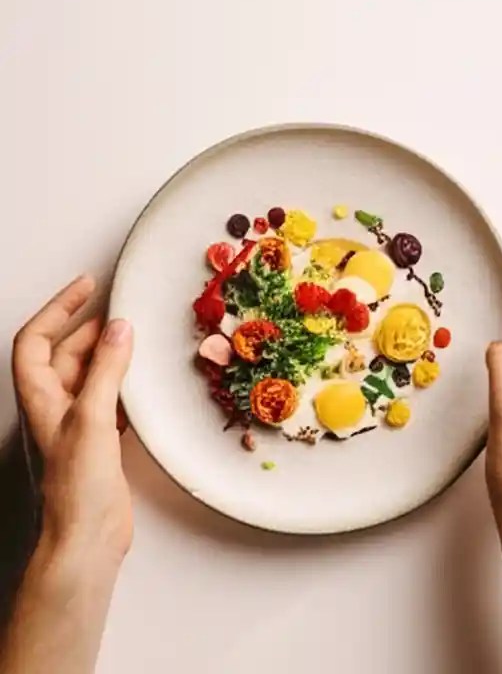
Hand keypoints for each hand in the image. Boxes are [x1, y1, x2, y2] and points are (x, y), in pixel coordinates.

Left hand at [12, 276, 133, 563]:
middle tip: (120, 307)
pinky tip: (141, 381)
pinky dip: (123, 382)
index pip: (37, 340)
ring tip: (135, 336)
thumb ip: (106, 371)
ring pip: (89, 376)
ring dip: (109, 354)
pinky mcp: (99, 443)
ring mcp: (77, 426)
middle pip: (64, 354)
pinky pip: (109, 399)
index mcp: (40, 398)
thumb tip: (119, 329)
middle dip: (89, 327)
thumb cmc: (77, 485)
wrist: (86, 537)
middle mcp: (54, 408)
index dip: (58, 309)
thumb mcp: (92, 419)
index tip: (88, 286)